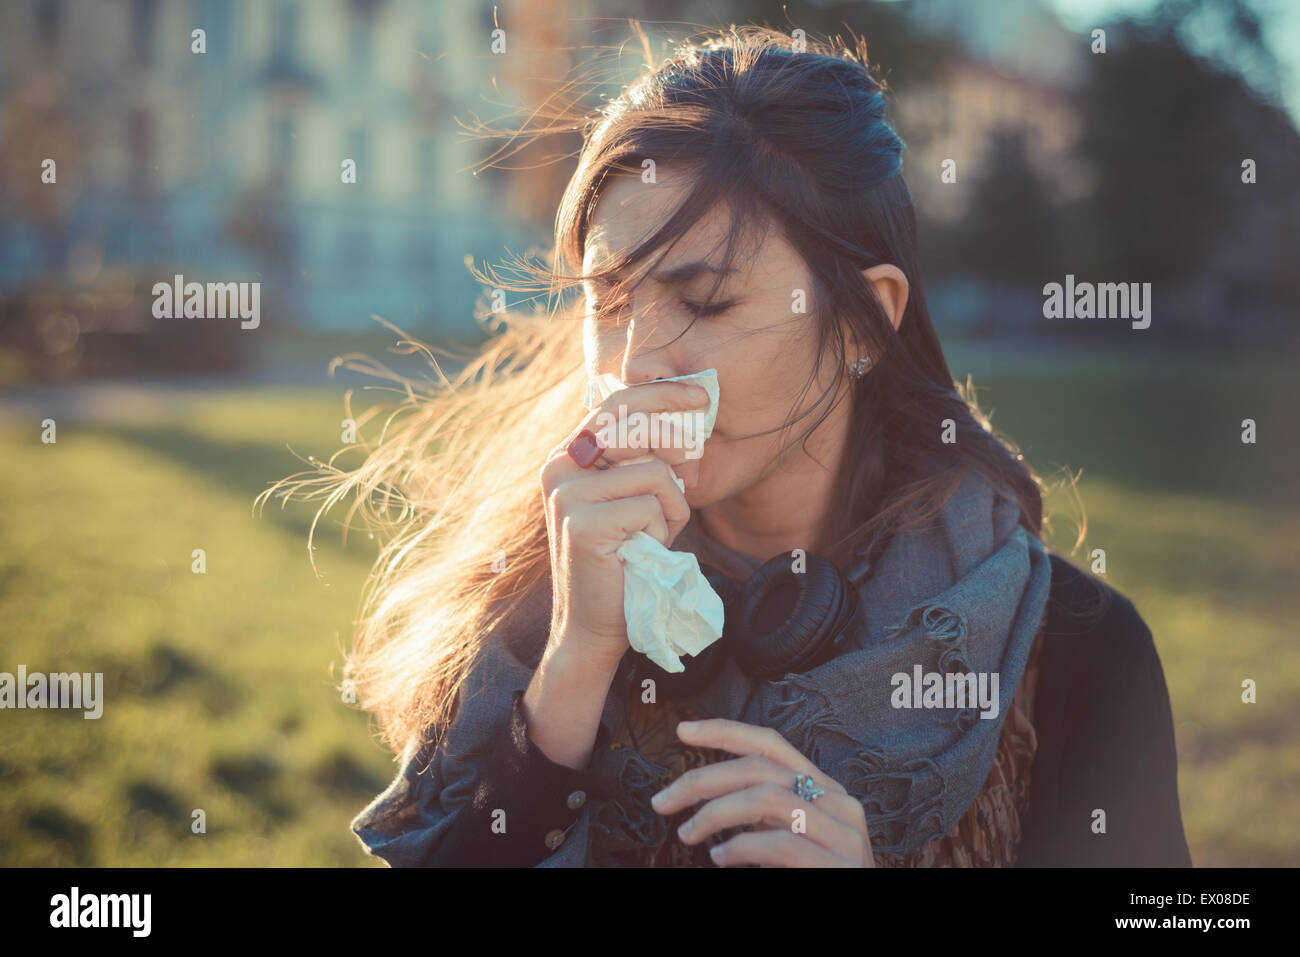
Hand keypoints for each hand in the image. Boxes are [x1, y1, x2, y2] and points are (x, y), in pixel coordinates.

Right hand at [538, 380, 709, 663]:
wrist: (592, 625)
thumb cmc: (623, 560)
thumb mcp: (632, 500)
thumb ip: (645, 462)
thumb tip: (687, 428)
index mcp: (568, 455)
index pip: (615, 403)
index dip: (660, 394)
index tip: (700, 395)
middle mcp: (560, 466)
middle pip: (635, 426)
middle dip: (675, 442)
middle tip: (692, 463)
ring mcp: (568, 494)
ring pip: (655, 474)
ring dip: (671, 509)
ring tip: (651, 537)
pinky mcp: (584, 522)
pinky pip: (651, 508)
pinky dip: (662, 532)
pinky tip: (642, 552)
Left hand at [650, 718, 875, 866]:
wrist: (870, 919)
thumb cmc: (818, 876)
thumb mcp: (792, 836)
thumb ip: (764, 814)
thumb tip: (712, 797)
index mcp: (825, 790)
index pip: (772, 744)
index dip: (726, 731)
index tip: (683, 731)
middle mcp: (839, 803)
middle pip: (760, 769)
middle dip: (702, 779)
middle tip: (662, 801)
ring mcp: (843, 835)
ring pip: (768, 799)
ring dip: (715, 814)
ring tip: (688, 833)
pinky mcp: (839, 867)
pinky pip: (781, 845)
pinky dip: (741, 848)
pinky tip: (719, 858)